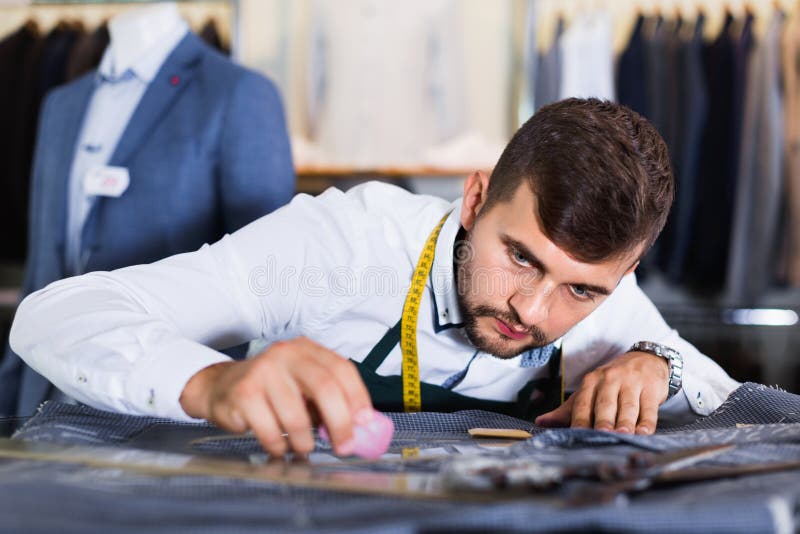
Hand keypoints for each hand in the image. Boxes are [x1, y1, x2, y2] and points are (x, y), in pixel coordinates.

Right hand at [179, 336, 372, 456]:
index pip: (341, 368)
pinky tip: (279, 444)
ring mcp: (263, 372)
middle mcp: (285, 354)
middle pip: (325, 388)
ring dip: (305, 441)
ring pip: (297, 416)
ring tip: (303, 447)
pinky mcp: (243, 394)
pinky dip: (280, 445)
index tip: (365, 421)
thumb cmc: (270, 390)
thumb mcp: (301, 385)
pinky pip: (271, 431)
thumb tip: (359, 426)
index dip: (357, 396)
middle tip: (345, 446)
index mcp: (306, 349)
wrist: (220, 386)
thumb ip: (328, 400)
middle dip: (340, 423)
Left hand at [535, 351, 669, 434]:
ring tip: (624, 435)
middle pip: (605, 404)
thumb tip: (540, 422)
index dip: (580, 420)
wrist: (645, 360)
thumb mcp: (589, 391)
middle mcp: (610, 379)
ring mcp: (632, 383)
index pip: (583, 403)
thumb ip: (568, 410)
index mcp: (591, 381)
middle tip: (603, 434)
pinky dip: (647, 422)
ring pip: (628, 407)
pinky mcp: (651, 389)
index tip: (578, 435)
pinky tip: (644, 432)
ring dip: (626, 422)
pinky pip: (649, 408)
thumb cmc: (612, 383)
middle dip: (603, 420)